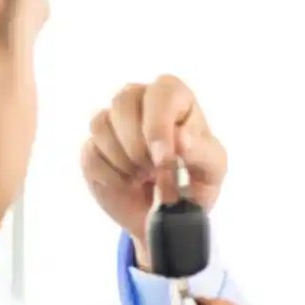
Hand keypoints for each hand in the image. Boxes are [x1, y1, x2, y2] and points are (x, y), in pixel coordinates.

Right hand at [80, 75, 226, 269]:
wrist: (168, 213)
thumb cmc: (195, 181)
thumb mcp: (213, 170)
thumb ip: (203, 151)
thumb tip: (182, 138)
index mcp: (175, 99)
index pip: (162, 91)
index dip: (158, 124)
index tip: (163, 158)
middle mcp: (141, 101)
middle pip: (124, 100)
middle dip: (138, 144)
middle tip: (154, 171)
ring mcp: (113, 121)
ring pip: (102, 124)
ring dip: (125, 161)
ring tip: (144, 176)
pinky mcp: (94, 146)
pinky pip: (91, 153)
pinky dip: (112, 177)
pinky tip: (128, 183)